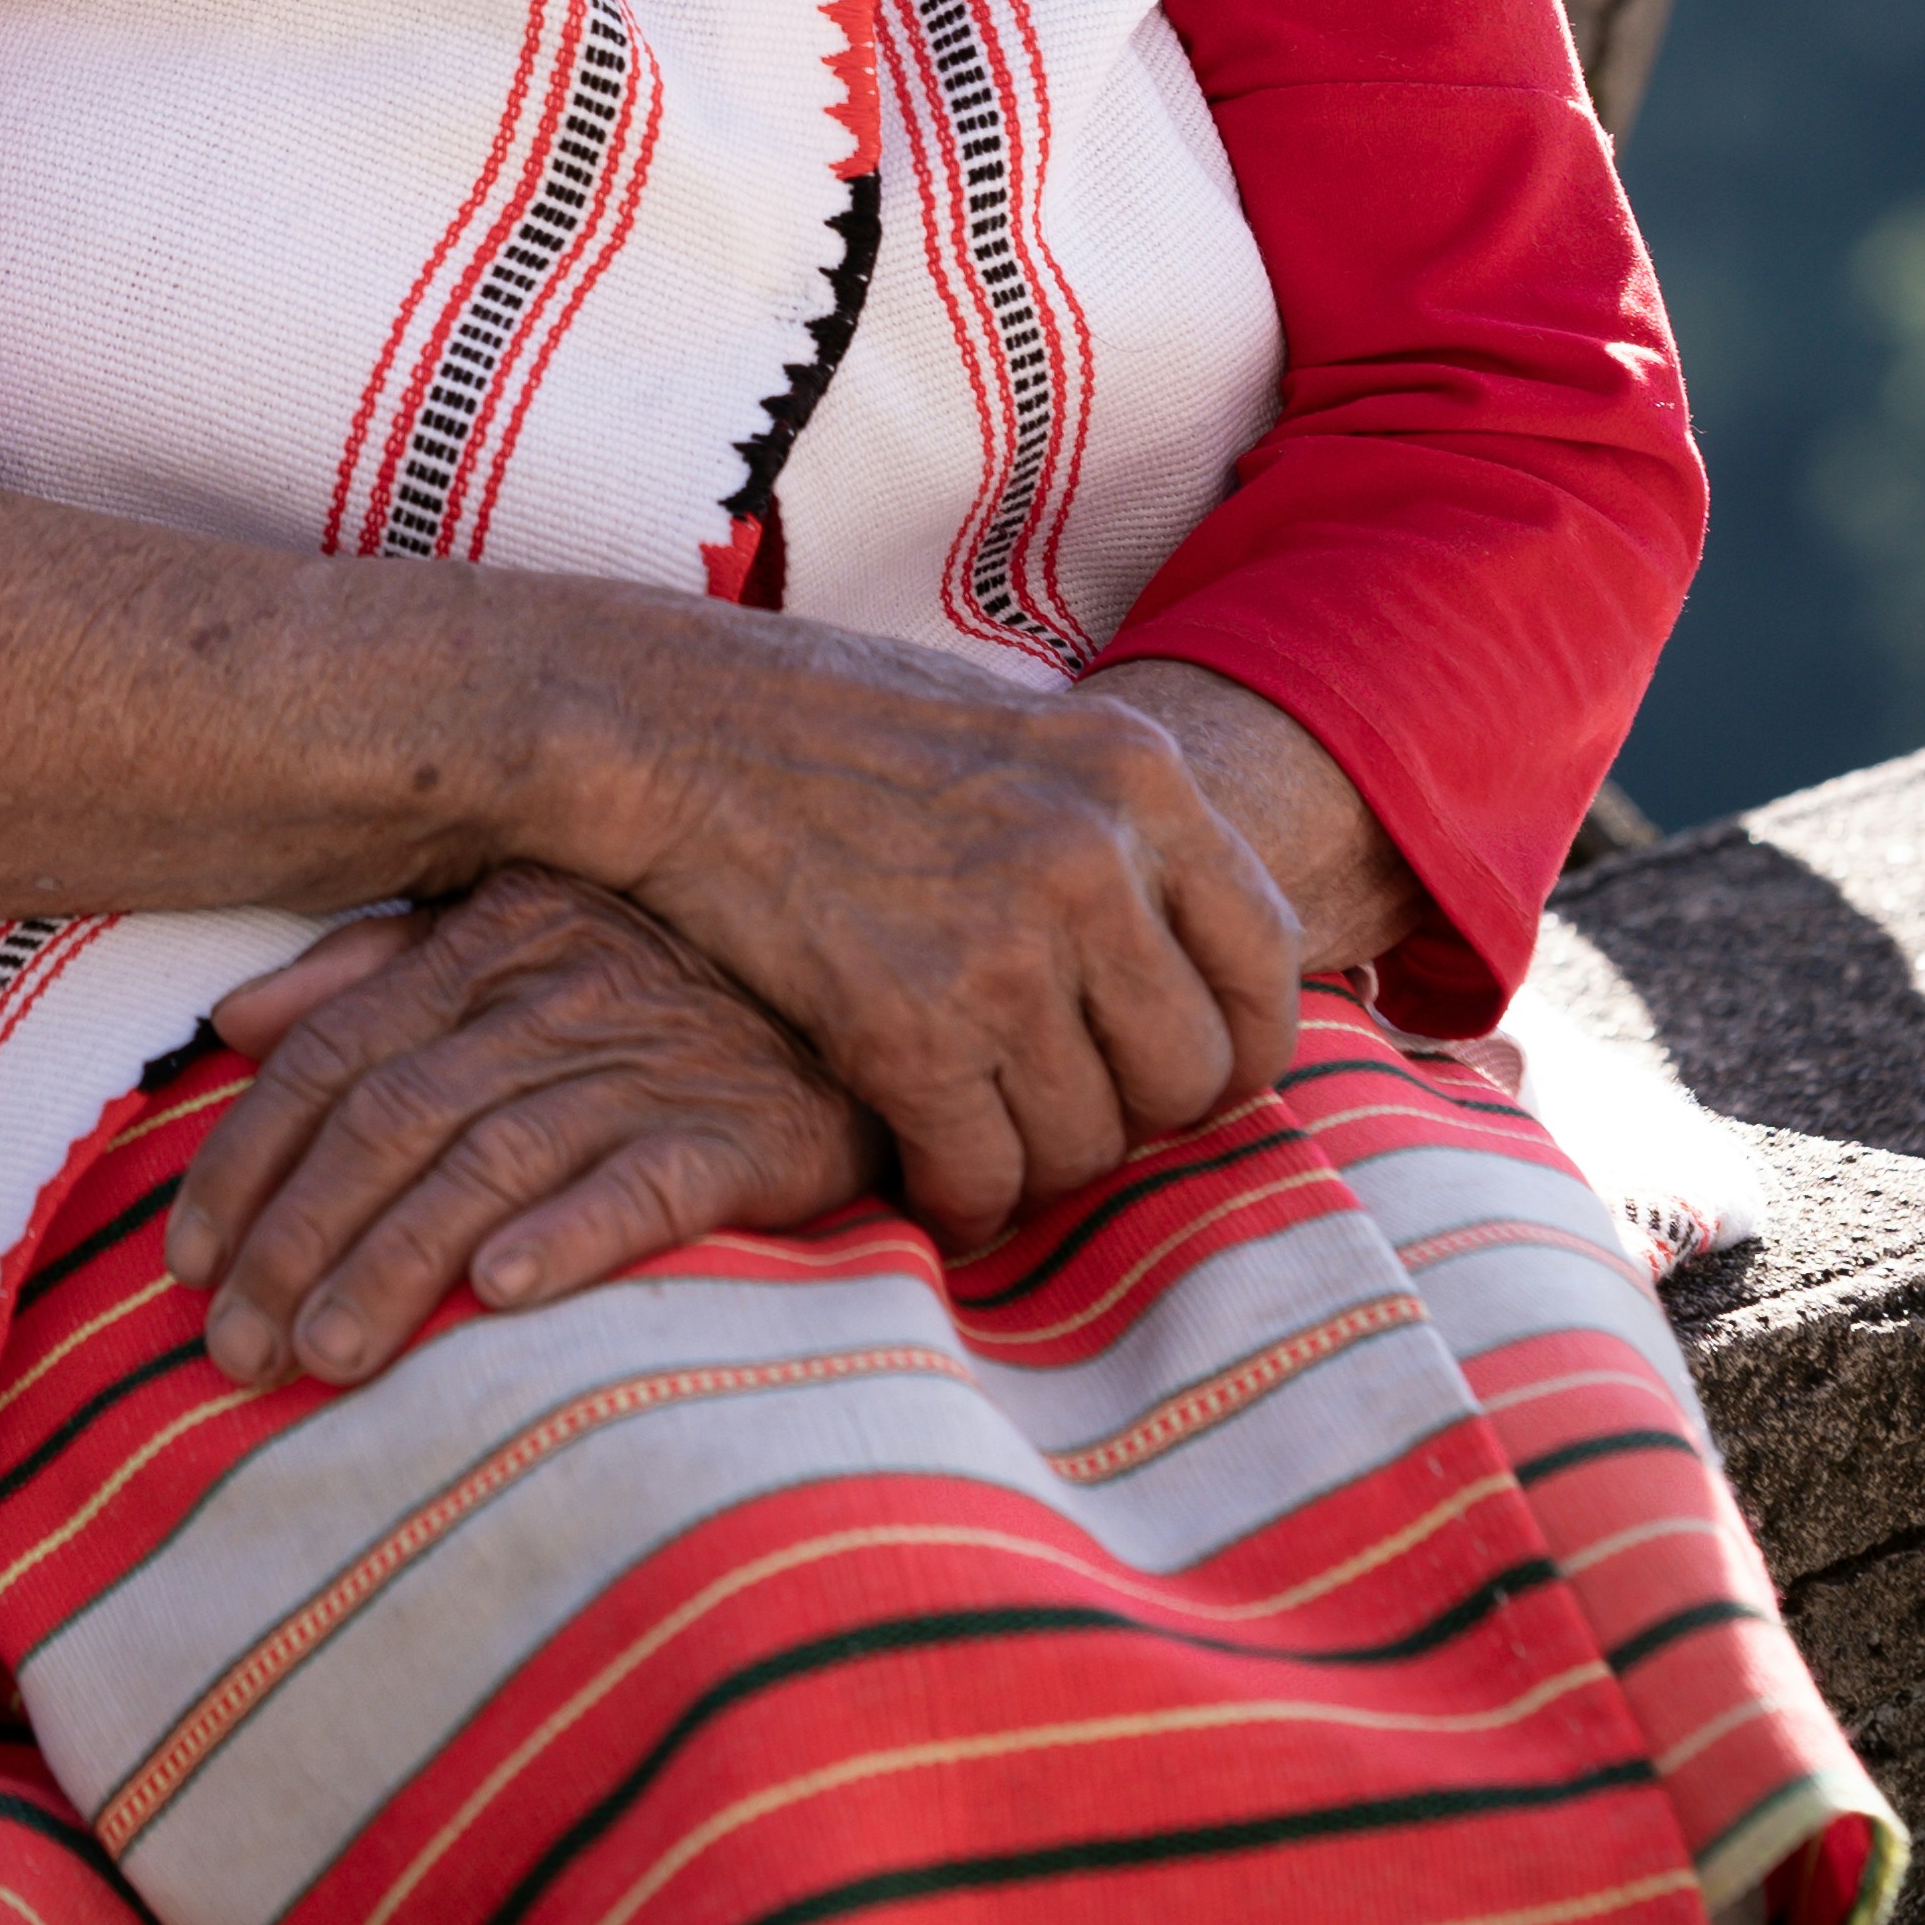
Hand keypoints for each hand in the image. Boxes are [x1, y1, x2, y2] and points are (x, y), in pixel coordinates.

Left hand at [164, 866, 883, 1391]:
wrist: (863, 1014)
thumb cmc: (664, 988)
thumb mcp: (518, 941)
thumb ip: (376, 968)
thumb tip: (236, 1017)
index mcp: (492, 934)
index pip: (333, 1050)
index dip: (247, 1159)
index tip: (185, 1259)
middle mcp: (560, 986)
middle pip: (390, 1116)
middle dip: (294, 1240)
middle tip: (231, 1351)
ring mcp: (654, 1058)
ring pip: (487, 1160)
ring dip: (393, 1264)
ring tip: (322, 1360)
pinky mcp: (743, 1133)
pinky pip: (639, 1185)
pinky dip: (562, 1237)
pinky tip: (494, 1299)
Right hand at [571, 633, 1305, 1252]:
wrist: (658, 726)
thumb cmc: (821, 724)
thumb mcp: (1008, 723)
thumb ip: (1105, 823)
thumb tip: (1183, 944)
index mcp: (1135, 773)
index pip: (1266, 962)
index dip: (1232, 1051)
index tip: (1174, 1084)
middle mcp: (1093, 856)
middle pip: (1189, 1075)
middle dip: (1128, 1121)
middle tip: (1052, 1116)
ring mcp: (1003, 942)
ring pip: (1087, 1143)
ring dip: (1033, 1166)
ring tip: (976, 1137)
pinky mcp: (905, 1022)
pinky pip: (982, 1177)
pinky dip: (957, 1202)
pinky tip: (924, 1179)